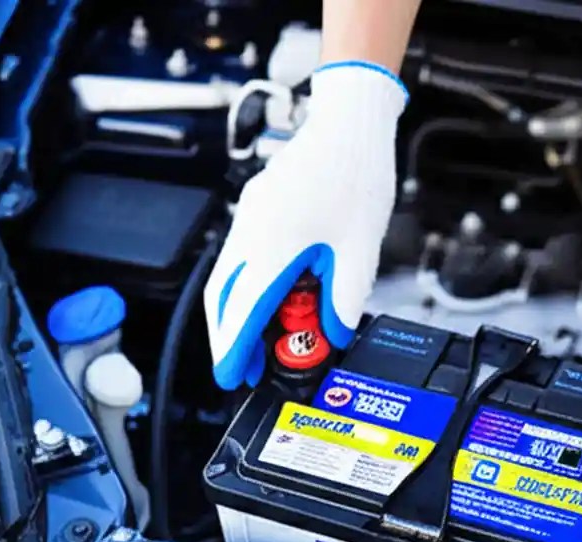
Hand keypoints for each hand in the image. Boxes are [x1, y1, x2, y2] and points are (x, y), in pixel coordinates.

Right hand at [204, 62, 407, 389]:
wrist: (350, 123)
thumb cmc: (356, 176)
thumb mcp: (360, 252)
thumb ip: (343, 299)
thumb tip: (334, 331)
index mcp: (272, 247)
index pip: (242, 314)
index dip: (235, 351)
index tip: (232, 377)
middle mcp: (250, 233)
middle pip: (222, 299)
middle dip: (230, 338)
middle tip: (246, 367)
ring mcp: (250, 218)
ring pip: (227, 278)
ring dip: (237, 312)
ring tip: (263, 337)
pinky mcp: (258, 208)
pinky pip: (240, 256)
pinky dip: (246, 285)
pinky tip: (274, 296)